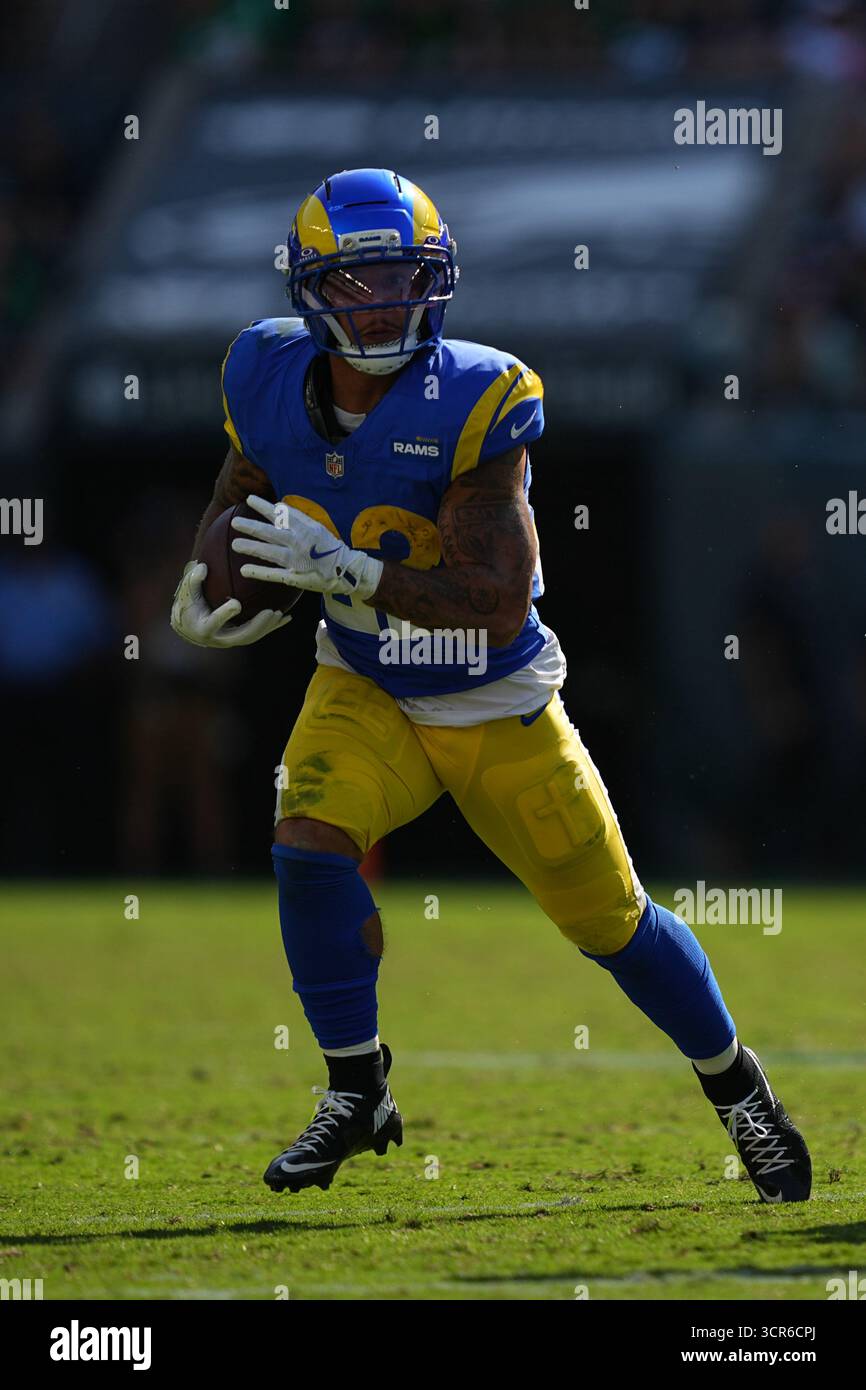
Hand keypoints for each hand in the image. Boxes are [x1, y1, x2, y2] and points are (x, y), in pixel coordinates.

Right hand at [170, 560, 292, 647]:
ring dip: (267, 627)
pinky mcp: (241, 637)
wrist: (190, 626)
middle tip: (271, 612)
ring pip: (252, 636)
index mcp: (204, 628)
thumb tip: (203, 566)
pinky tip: (287, 617)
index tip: (236, 604)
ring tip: (280, 613)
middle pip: (241, 635)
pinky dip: (272, 627)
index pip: (214, 622)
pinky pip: (258, 633)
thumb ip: (193, 580)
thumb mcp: (187, 592)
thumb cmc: (188, 605)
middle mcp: (220, 638)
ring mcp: (232, 639)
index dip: (225, 614)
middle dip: (257, 625)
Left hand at [231, 494, 382, 599]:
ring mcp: (297, 560)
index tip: (250, 500)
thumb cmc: (330, 548)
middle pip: (271, 533)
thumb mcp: (317, 528)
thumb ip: (298, 519)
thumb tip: (277, 507)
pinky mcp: (295, 576)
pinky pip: (274, 574)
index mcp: (306, 528)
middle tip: (235, 522)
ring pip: (270, 552)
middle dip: (251, 526)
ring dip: (251, 547)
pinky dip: (259, 572)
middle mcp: (300, 542)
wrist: (347, 571)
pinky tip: (244, 570)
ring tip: (235, 544)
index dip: (265, 507)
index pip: (282, 514)